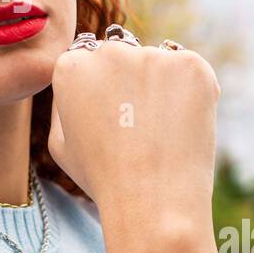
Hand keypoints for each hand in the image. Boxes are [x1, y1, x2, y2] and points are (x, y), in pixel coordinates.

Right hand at [48, 38, 220, 234]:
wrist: (152, 201)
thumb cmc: (103, 179)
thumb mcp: (61, 145)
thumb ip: (63, 103)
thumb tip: (78, 78)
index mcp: (71, 66)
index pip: (90, 62)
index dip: (105, 93)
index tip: (113, 122)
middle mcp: (109, 51)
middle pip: (125, 58)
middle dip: (133, 84)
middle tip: (140, 129)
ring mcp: (152, 55)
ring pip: (159, 65)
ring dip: (163, 89)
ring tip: (162, 133)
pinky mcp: (191, 65)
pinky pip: (191, 74)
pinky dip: (193, 95)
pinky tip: (183, 126)